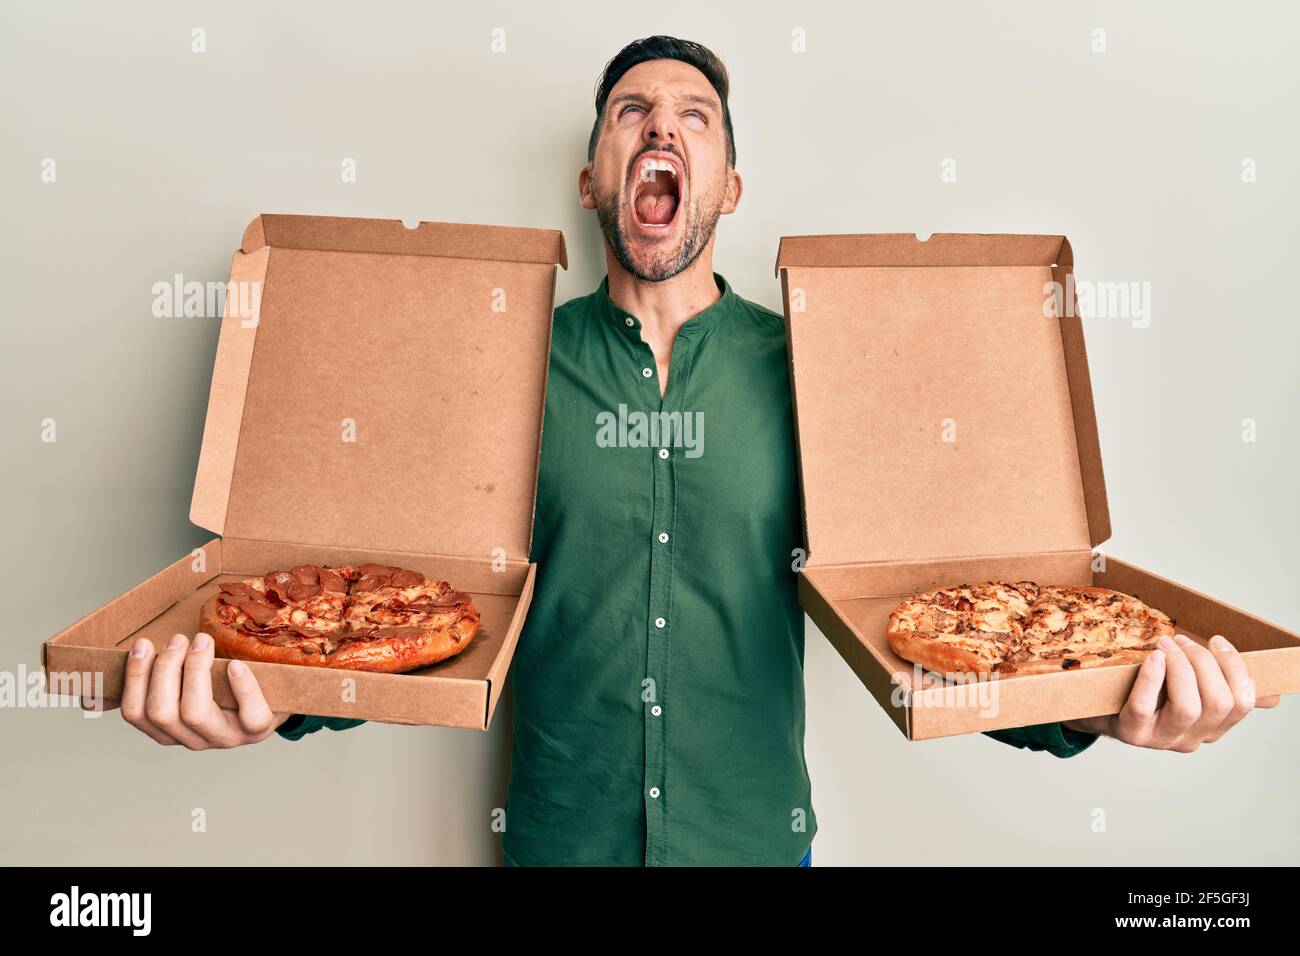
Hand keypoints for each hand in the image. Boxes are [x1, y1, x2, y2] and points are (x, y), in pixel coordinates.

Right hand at [81, 633, 290, 748]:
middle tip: (178, 639)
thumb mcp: (183, 688)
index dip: (135, 676)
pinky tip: (237, 665)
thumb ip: (148, 683)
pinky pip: (249, 714)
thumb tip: (93, 690)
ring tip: (202, 641)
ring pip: (193, 711)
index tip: (144, 644)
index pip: (135, 713)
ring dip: (193, 670)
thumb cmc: (221, 688)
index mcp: (168, 731)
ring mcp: (225, 738)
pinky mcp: (257, 731)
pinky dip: (241, 687)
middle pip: (161, 711)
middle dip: (164, 669)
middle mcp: (192, 739)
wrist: (273, 699)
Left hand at [1063, 635, 1279, 750]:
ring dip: (1182, 667)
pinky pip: (1146, 707)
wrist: (1096, 709)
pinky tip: (1154, 658)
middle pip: (1219, 702)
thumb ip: (1224, 690)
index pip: (1243, 702)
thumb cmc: (1145, 693)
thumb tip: (1271, 696)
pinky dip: (1153, 679)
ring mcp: (1160, 738)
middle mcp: (1191, 737)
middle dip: (1206, 662)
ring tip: (1166, 645)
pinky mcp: (1131, 732)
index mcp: (1212, 727)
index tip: (1216, 641)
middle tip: (1182, 640)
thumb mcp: (1186, 692)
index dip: (1235, 668)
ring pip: (1189, 707)